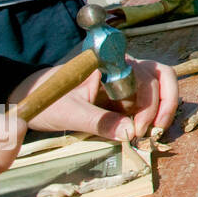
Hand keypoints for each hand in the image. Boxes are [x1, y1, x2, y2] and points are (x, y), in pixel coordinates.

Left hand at [11, 57, 179, 140]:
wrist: (35, 98)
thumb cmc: (48, 99)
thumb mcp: (69, 113)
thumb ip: (99, 122)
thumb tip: (129, 134)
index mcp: (111, 62)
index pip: (145, 74)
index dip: (149, 101)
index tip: (137, 128)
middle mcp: (125, 65)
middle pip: (160, 78)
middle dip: (160, 107)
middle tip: (148, 133)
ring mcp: (129, 78)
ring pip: (161, 86)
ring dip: (162, 109)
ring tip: (151, 132)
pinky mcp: (128, 92)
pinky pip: (152, 98)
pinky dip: (155, 114)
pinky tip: (146, 130)